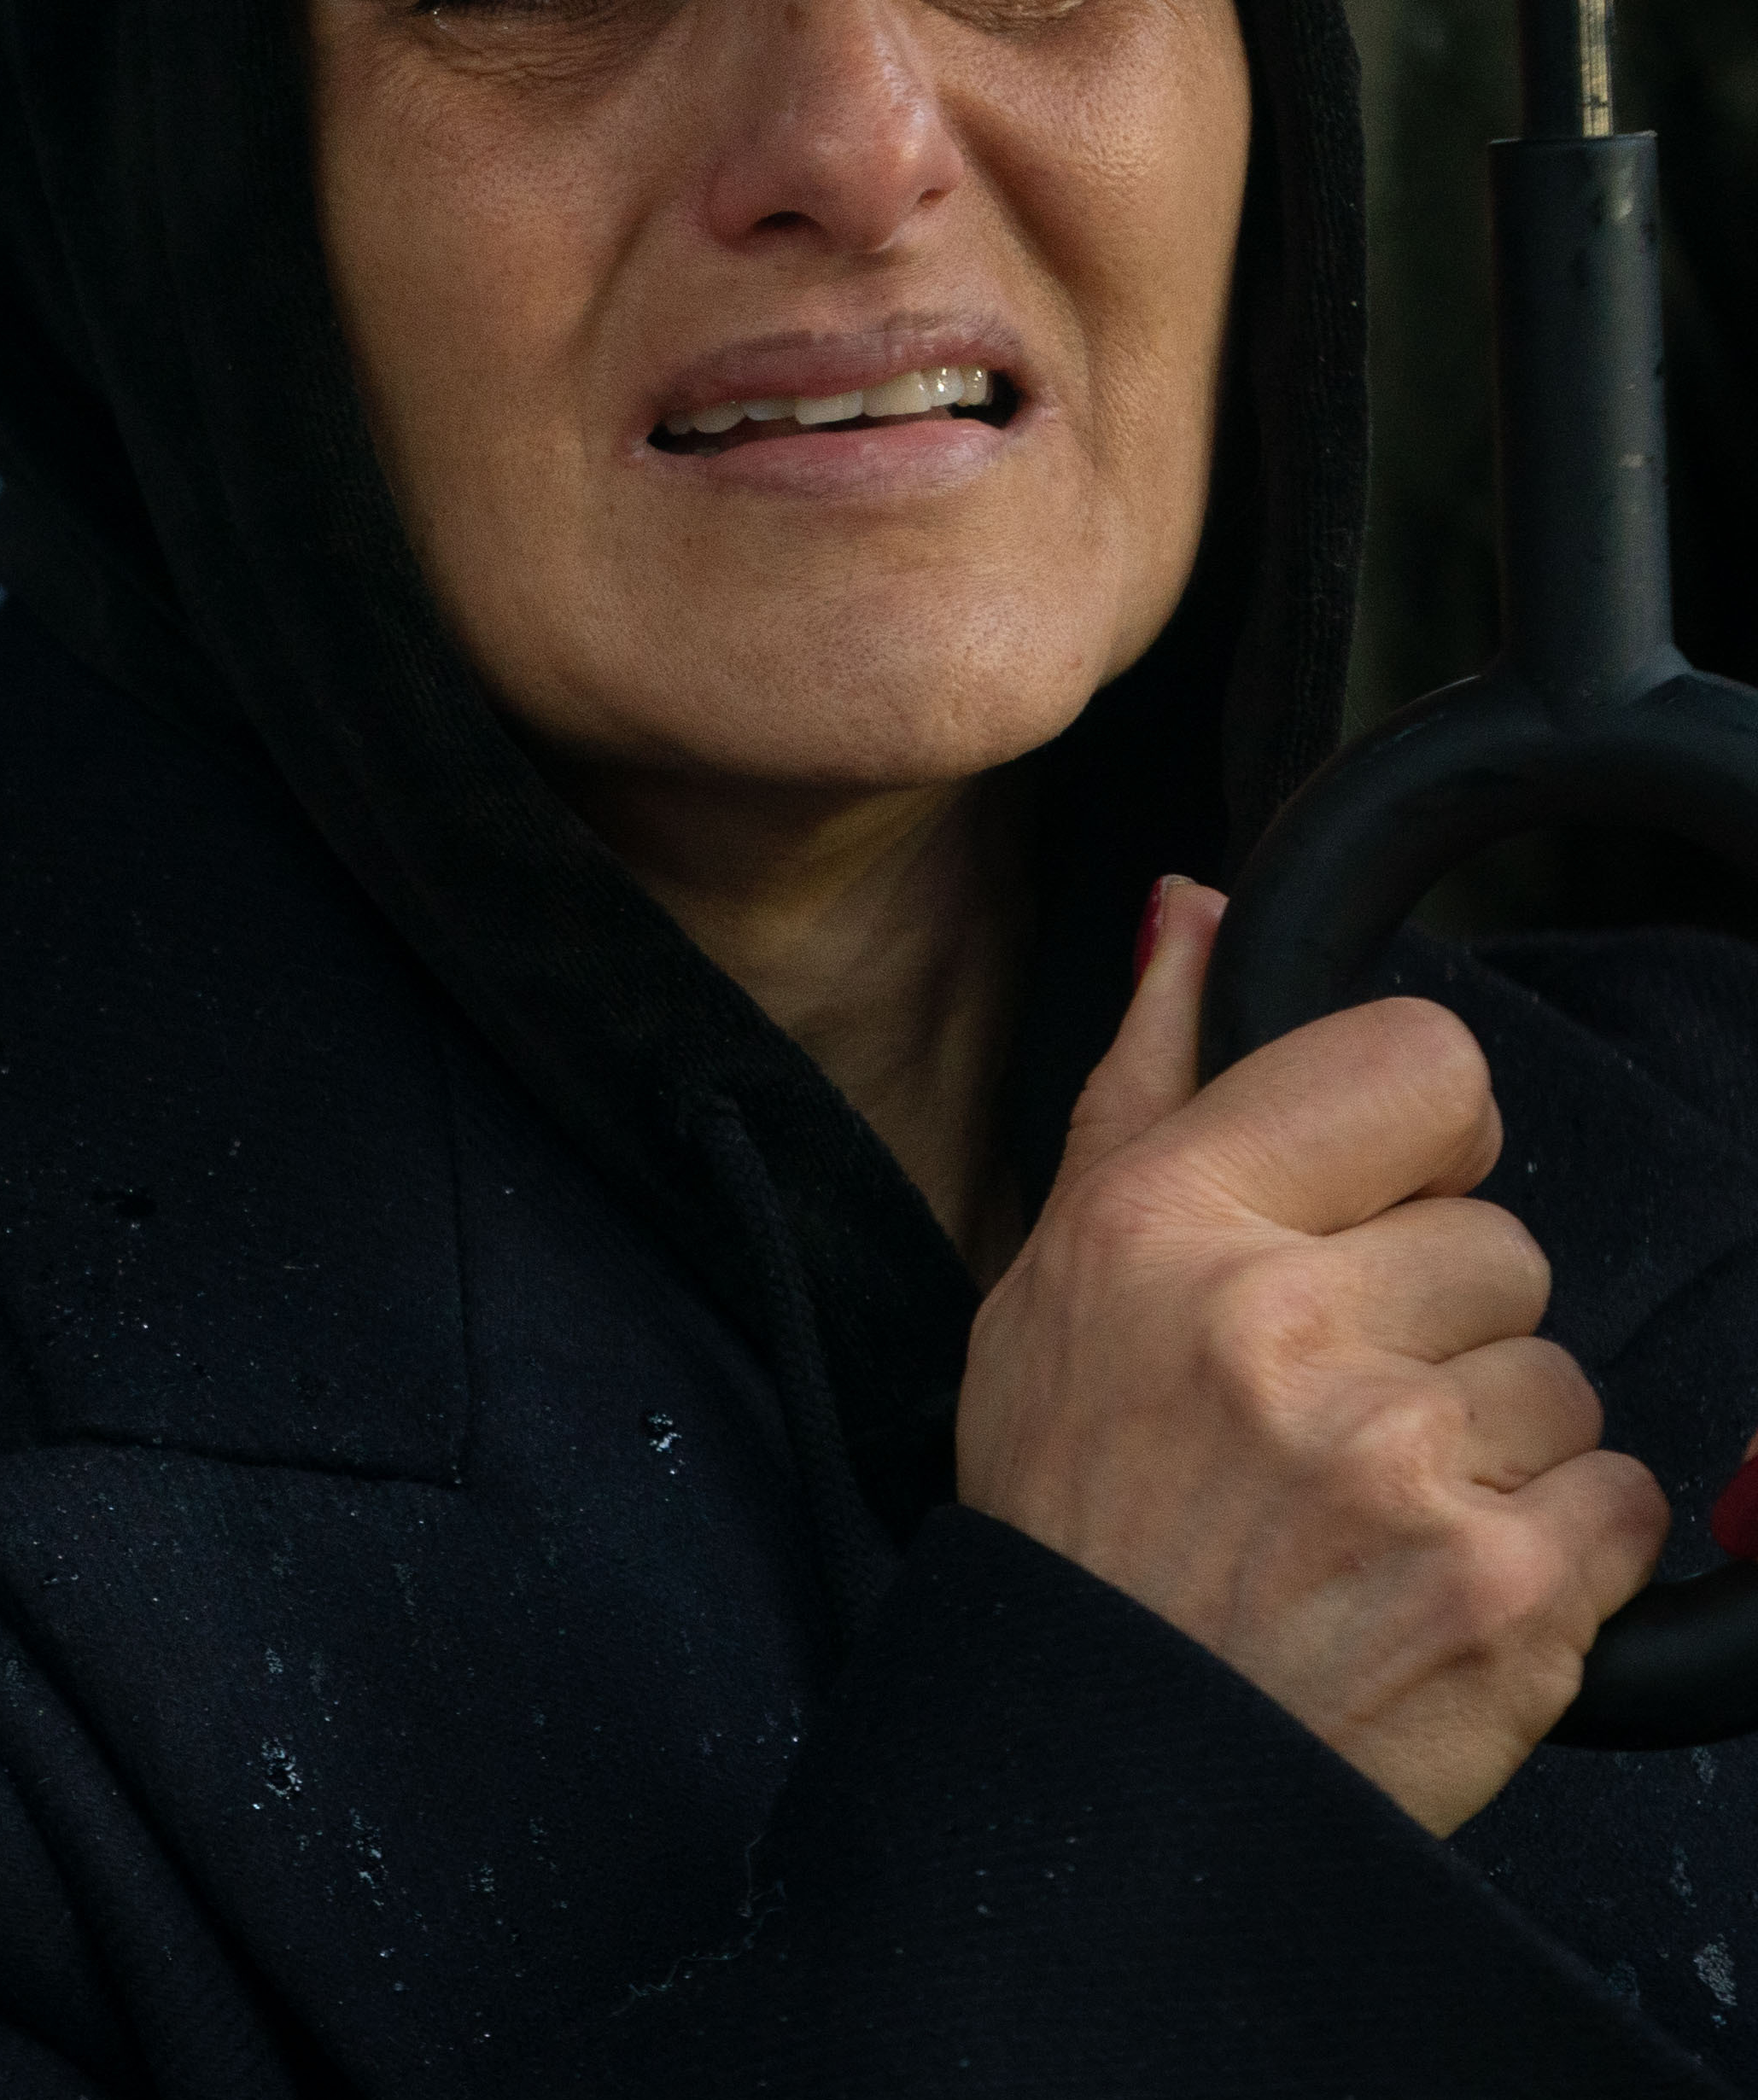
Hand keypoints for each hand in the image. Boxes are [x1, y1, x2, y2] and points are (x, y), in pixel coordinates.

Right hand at [961, 879, 1665, 1831]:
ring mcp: (1402, 1460)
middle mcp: (1278, 1326)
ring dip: (1497, 1448)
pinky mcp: (1510, 1587)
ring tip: (1369, 1517)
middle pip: (1500, 1244)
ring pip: (1561, 1377)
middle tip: (1328, 1421)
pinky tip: (1433, 1582)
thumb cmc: (1078, 1512)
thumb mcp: (1055, 1276)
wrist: (1108, 1768)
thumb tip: (1191, 910)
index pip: (1417, 1066)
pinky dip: (1558, 1549)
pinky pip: (1623, 1498)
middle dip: (1441, 1328)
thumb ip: (1146, 1085)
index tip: (1375, 1213)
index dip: (1422, 1140)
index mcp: (1163, 1225)